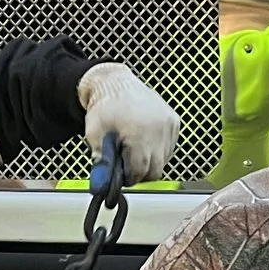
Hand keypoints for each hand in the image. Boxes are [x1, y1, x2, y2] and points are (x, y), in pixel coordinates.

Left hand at [77, 63, 181, 184]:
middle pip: (155, 169)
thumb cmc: (104, 106)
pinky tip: (143, 139)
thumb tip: (101, 187)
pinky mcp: (174, 121)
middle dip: (140, 171)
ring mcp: (169, 124)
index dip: (129, 177)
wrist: (114, 82)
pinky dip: (157, 149)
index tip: (121, 174)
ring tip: (133, 146)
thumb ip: (101, 164)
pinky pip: (169, 147)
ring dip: (149, 159)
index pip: (141, 171)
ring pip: (164, 160)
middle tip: (126, 161)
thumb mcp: (94, 136)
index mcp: (140, 133)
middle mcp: (159, 129)